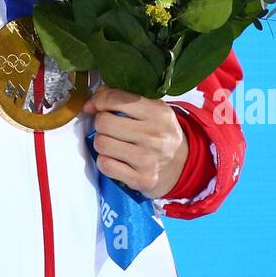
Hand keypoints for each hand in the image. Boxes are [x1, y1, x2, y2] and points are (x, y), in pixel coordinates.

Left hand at [82, 84, 188, 199]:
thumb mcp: (152, 108)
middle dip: (101, 124)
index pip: (116, 99)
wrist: (183, 164)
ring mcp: (148, 159)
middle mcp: (155, 135)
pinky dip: (105, 162)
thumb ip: (124, 97)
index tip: (95, 106)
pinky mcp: (142, 179)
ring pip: (102, 144)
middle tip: (109, 128)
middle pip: (104, 122)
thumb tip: (92, 101)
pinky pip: (106, 165)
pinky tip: (115, 159)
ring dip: (102, 143)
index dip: (98, 101)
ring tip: (113, 143)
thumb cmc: (160, 132)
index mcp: (158, 112)